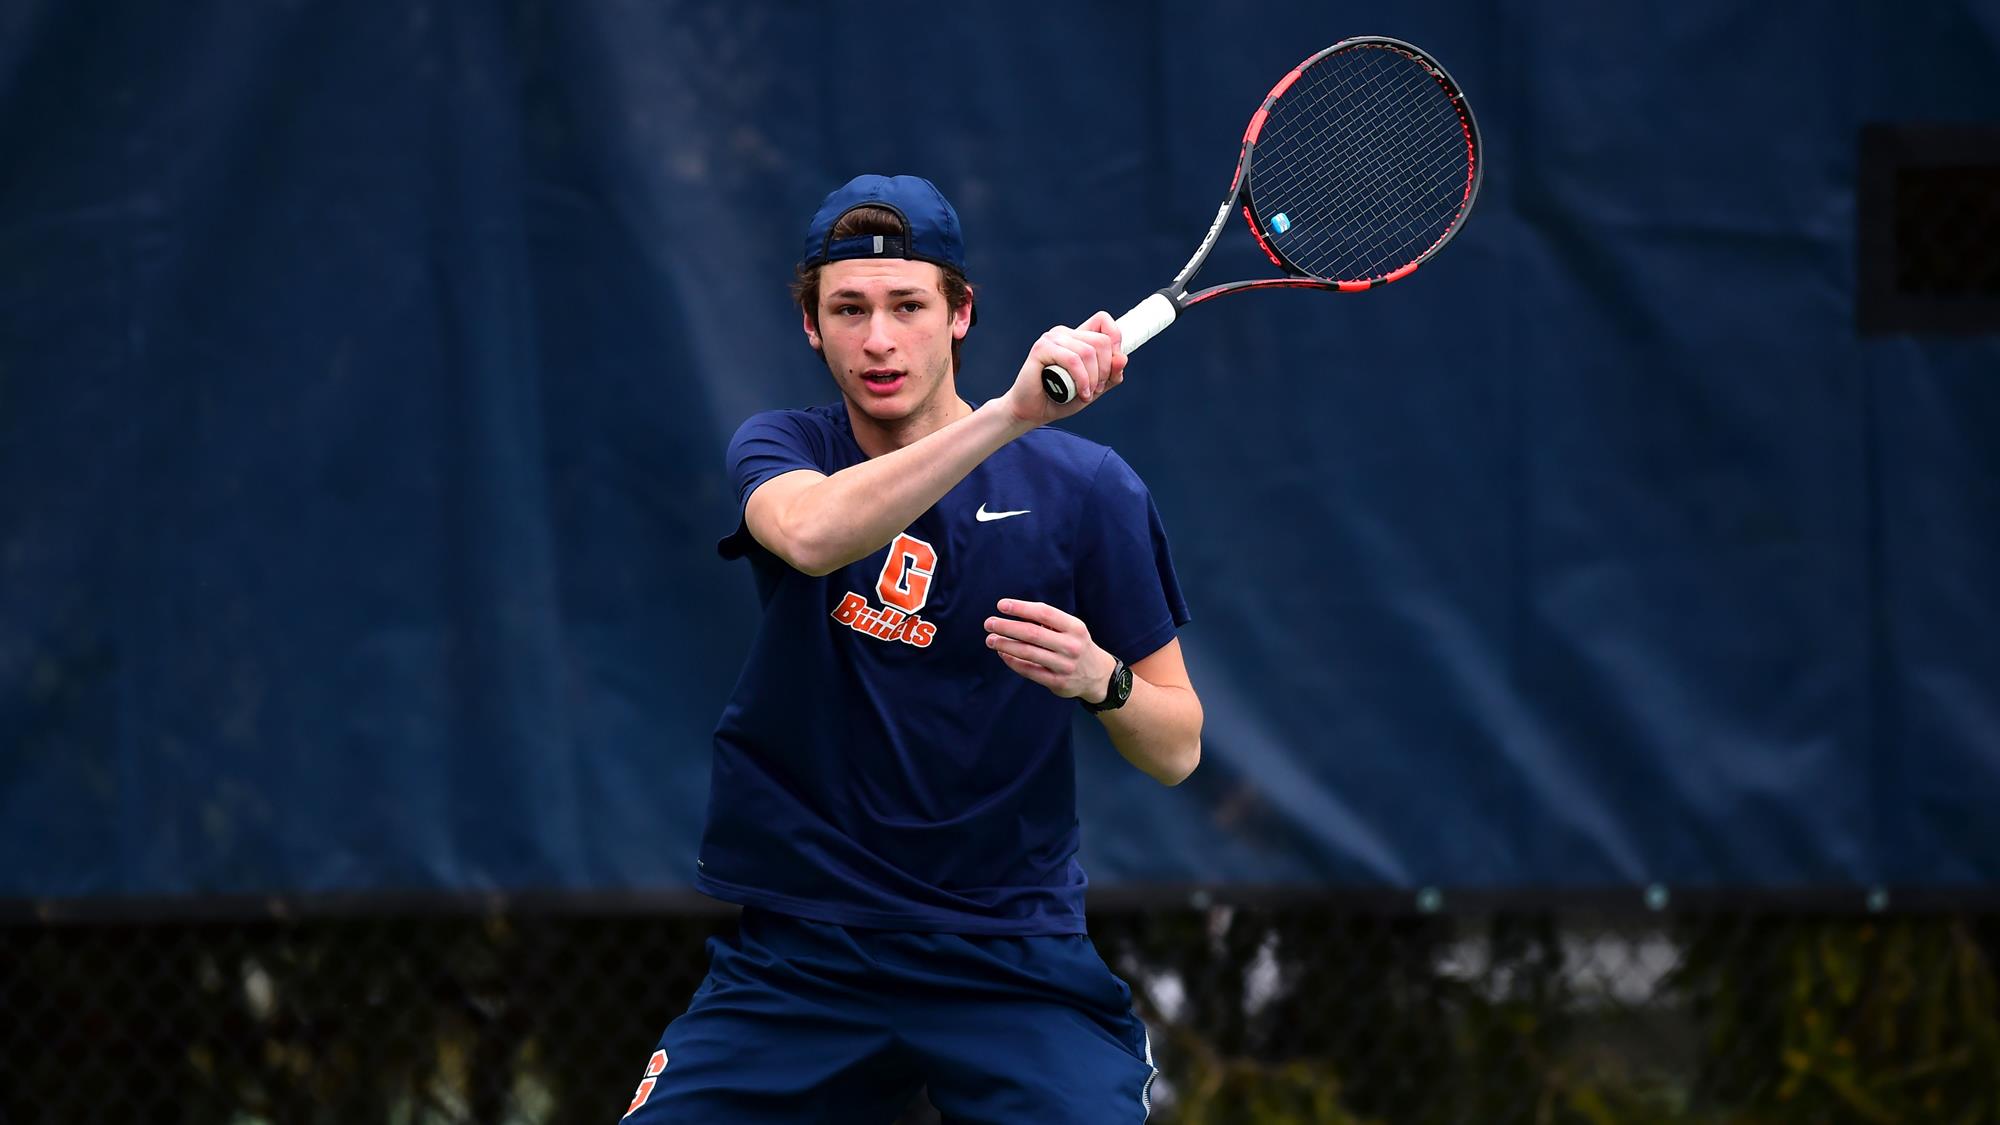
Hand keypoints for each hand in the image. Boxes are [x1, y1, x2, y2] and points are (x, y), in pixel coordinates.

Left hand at [984, 598, 1117, 701]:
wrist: (1098, 675)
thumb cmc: (1076, 645)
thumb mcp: (1070, 628)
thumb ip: (1047, 621)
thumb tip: (1013, 614)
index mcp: (1074, 627)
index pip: (1044, 613)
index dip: (1021, 608)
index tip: (1001, 605)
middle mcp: (1071, 645)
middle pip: (1033, 633)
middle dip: (1007, 627)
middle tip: (989, 623)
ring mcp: (1065, 665)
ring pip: (1028, 653)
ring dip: (1005, 645)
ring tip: (991, 639)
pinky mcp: (1058, 682)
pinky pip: (1030, 670)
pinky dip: (1013, 662)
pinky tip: (1002, 654)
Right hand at [1001, 311, 1127, 427]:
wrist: (1032, 412)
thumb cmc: (1060, 399)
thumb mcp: (1094, 389)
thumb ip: (1110, 376)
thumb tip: (1123, 358)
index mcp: (1077, 337)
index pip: (1104, 321)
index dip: (1116, 340)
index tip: (1113, 366)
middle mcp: (1065, 333)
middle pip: (1101, 341)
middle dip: (1106, 370)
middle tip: (1097, 389)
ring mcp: (1052, 338)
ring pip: (1088, 352)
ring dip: (1093, 379)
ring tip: (1086, 394)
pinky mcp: (1041, 349)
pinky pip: (1073, 360)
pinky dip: (1081, 380)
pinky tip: (1080, 393)